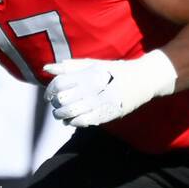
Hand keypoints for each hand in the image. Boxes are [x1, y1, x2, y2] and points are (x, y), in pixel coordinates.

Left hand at [44, 51, 176, 127]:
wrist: (142, 79)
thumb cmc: (113, 70)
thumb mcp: (91, 64)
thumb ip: (68, 67)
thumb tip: (46, 67)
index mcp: (88, 74)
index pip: (60, 84)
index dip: (49, 91)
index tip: (48, 95)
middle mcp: (93, 88)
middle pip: (63, 99)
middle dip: (55, 104)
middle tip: (56, 104)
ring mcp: (100, 102)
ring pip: (71, 112)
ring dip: (61, 115)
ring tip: (60, 114)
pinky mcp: (108, 113)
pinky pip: (84, 121)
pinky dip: (74, 122)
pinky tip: (72, 120)